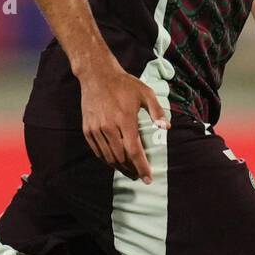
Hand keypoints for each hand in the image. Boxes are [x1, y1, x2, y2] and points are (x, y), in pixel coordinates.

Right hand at [78, 61, 169, 183]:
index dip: (141, 167)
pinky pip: (97, 151)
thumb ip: (157, 111)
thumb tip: (166, 127)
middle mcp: (109, 127)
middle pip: (121, 157)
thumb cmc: (124, 84)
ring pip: (108, 157)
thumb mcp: (146, 92)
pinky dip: (107, 160)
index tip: (148, 178)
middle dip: (132, 170)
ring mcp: (96, 129)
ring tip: (130, 172)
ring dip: (120, 168)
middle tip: (140, 176)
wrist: (97, 75)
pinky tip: (115, 162)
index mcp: (125, 119)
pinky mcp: (87, 130)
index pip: (134, 150)